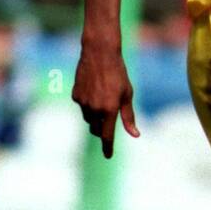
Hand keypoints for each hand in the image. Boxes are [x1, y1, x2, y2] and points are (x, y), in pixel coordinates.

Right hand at [72, 39, 139, 158]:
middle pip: (96, 129)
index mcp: (109, 109)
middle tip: (108, 119)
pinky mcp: (75, 95)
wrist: (99, 53)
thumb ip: (128, 117)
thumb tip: (135, 135)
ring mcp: (83, 102)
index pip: (107, 135)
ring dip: (95, 116)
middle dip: (101, 129)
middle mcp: (94, 108)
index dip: (107, 147)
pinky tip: (94, 90)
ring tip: (103, 98)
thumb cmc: (118, 74)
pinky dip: (88, 104)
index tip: (108, 156)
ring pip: (88, 118)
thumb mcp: (127, 94)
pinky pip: (82, 106)